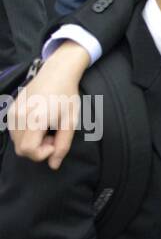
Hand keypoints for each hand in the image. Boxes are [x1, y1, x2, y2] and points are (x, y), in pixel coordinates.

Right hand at [8, 41, 91, 168]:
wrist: (57, 72)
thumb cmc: (67, 95)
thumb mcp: (71, 120)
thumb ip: (62, 144)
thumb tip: (54, 165)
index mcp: (35, 119)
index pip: (27, 150)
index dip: (41, 153)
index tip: (53, 143)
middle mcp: (19, 117)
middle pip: (20, 149)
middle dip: (37, 149)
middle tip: (52, 135)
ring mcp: (12, 113)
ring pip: (16, 141)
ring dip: (31, 142)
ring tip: (46, 128)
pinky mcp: (10, 110)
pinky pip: (13, 131)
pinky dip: (25, 134)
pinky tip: (38, 123)